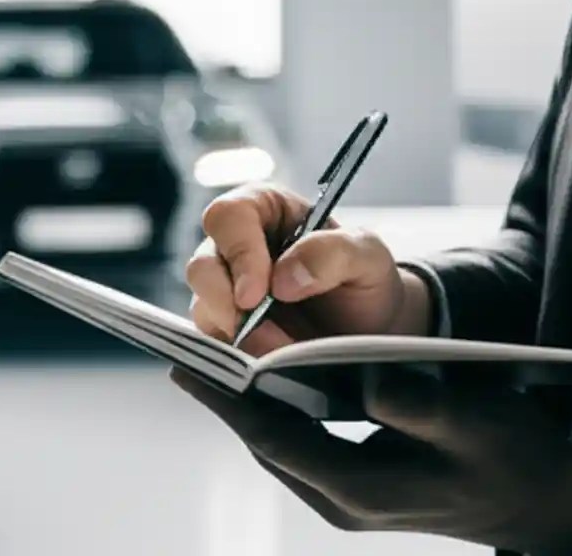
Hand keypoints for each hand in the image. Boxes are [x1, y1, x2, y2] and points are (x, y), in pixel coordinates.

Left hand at [171, 367, 571, 551]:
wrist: (544, 503)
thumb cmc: (514, 457)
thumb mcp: (474, 422)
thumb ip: (419, 405)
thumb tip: (368, 382)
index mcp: (361, 487)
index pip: (272, 438)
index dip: (226, 400)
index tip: (185, 365)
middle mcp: (342, 502)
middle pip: (264, 444)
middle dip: (223, 400)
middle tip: (180, 355)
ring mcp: (346, 503)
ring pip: (277, 448)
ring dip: (245, 408)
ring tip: (207, 364)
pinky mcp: (355, 493)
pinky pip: (297, 450)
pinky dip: (274, 416)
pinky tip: (262, 385)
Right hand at [186, 184, 432, 354]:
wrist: (369, 328)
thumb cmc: (364, 278)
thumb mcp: (367, 255)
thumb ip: (332, 252)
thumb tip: (284, 277)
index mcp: (263, 210)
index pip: (228, 216)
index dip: (238, 252)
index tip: (257, 293)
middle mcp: (235, 247)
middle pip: (201, 265)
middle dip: (225, 301)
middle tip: (258, 327)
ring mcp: (225, 290)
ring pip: (201, 306)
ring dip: (236, 333)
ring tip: (278, 350)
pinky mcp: (225, 329)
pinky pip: (213, 342)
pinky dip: (238, 355)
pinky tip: (269, 361)